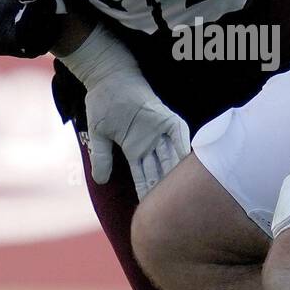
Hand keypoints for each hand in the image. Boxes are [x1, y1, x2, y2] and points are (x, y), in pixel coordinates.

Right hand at [59, 23, 189, 199]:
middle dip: (167, 189)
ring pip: (172, 157)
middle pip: (161, 170)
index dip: (147, 192)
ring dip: (178, 174)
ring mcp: (160, 130)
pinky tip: (190, 163)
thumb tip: (100, 181)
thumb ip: (102, 157)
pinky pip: (179, 134)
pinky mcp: (166, 117)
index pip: (143, 176)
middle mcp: (150, 143)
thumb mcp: (99, 134)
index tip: (152, 212)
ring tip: (185, 193)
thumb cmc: (103, 103)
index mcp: (134, 150)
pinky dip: (184, 147)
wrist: (109, 77)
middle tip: (175, 208)